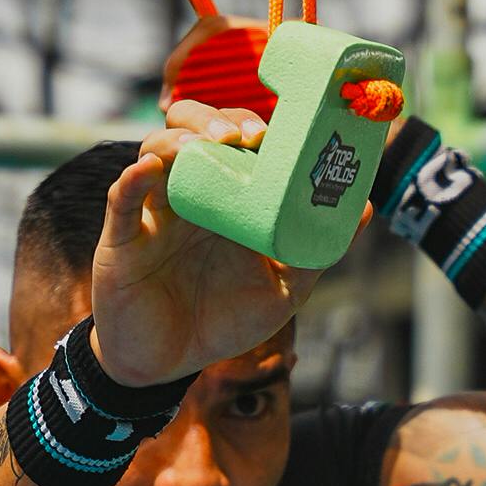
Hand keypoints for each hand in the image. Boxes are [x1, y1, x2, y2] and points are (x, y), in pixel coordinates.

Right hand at [88, 105, 324, 382]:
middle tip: (246, 135)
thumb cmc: (221, 321)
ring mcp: (154, 211)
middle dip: (216, 120)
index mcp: (227, 198)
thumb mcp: (281, 289)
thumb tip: (363, 208)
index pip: (235, 139)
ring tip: (207, 144)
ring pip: (155, 151)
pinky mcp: (122, 239)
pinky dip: (133, 179)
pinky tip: (150, 171)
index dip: (252, 124)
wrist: (167, 365)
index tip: (278, 130)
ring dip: (179, 140)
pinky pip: (122, 198)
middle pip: (192, 130)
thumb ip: (317, 251)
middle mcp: (190, 194)